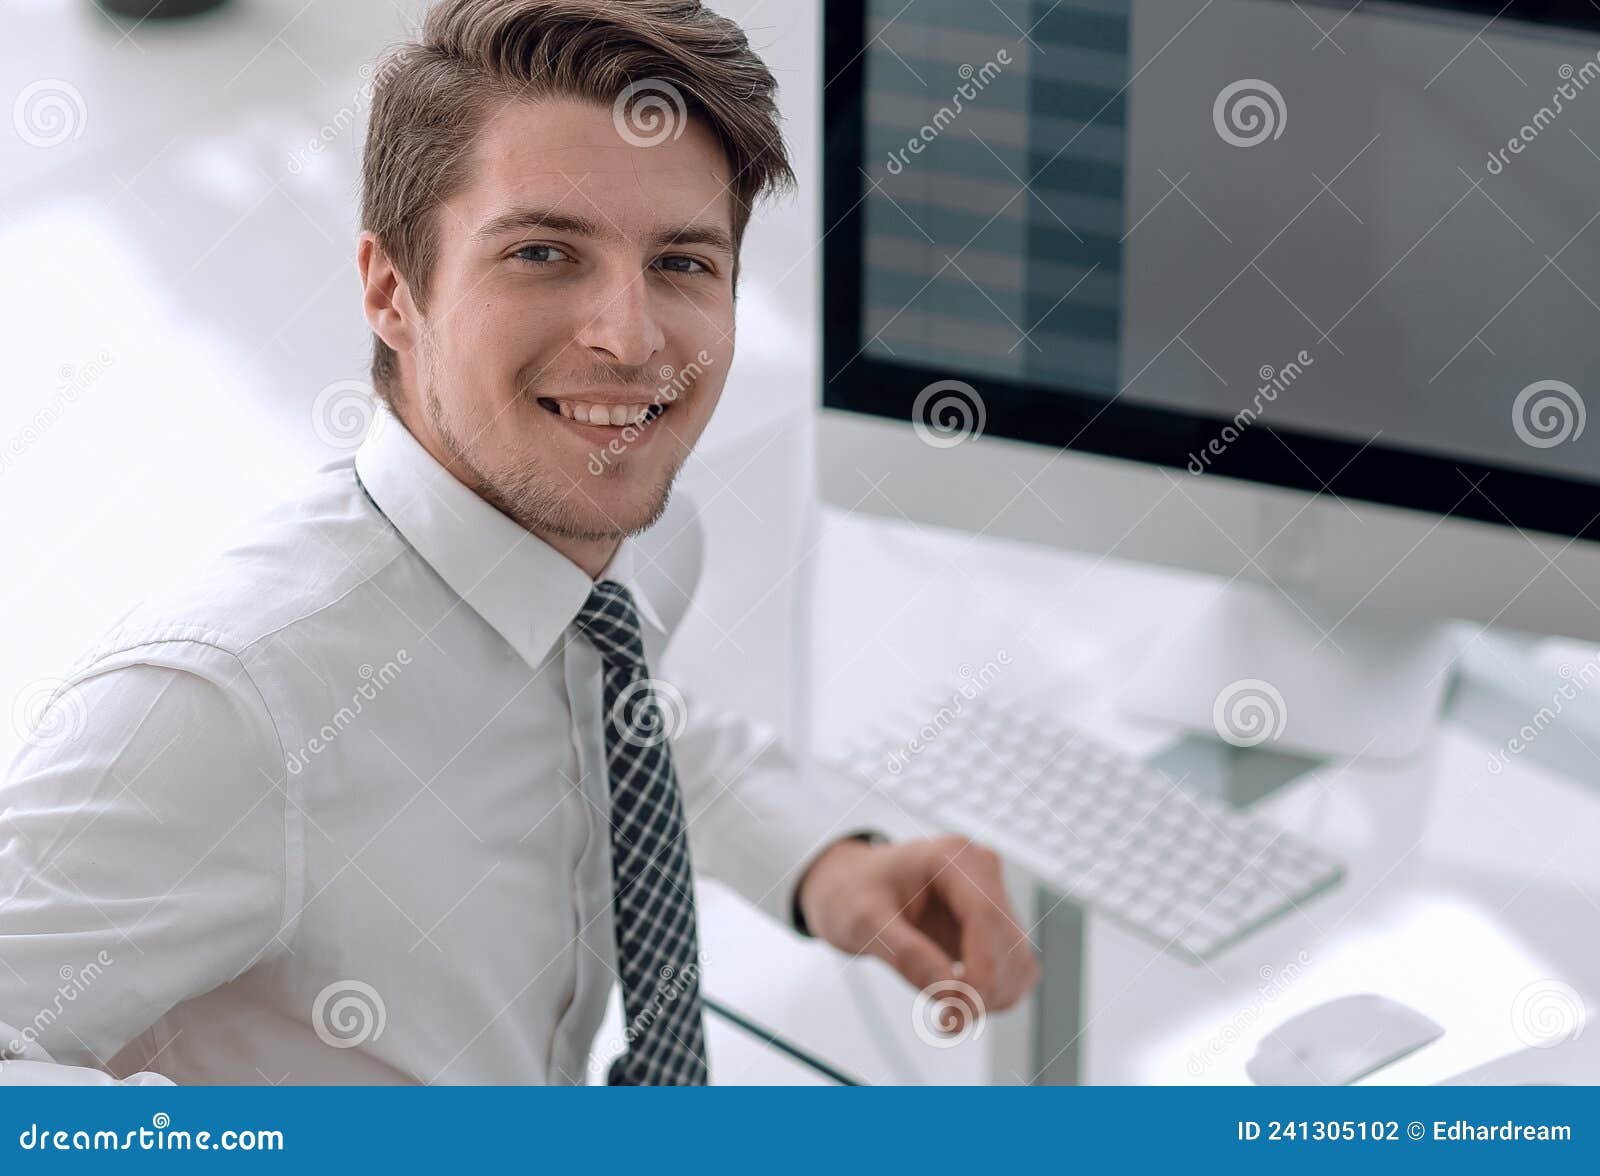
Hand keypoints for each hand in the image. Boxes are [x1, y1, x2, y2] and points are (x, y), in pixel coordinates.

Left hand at [796, 834, 1040, 1028]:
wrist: (851, 888)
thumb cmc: (853, 893)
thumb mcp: (864, 922)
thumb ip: (906, 954)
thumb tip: (951, 993)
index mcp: (954, 857)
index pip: (987, 916)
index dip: (982, 970)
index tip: (957, 1011)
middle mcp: (982, 873)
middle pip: (1010, 944)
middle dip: (984, 990)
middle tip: (946, 1021)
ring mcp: (992, 901)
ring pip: (1018, 963)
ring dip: (991, 997)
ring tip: (947, 1011)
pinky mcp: (993, 929)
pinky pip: (1011, 972)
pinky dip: (993, 995)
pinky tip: (958, 1000)